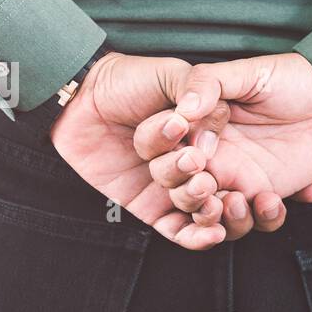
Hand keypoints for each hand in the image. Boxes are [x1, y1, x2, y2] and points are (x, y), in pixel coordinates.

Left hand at [51, 51, 240, 248]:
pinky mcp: (149, 210)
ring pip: (200, 209)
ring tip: (198, 184)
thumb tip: (209, 121)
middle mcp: (190, 164)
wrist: (81, 100)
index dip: (223, 154)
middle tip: (193, 162)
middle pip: (214, 185)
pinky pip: (179, 232)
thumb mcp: (169, 74)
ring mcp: (170, 188)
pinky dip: (198, 237)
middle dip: (206, 180)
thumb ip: (199, 86)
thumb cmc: (127, 81)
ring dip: (205, 205)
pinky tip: (212, 232)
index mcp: (201, 136)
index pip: (229, 155)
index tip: (202, 145)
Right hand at [143, 52, 311, 209]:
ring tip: (244, 200)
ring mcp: (242, 179)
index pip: (167, 156)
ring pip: (219, 217)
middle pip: (184, 194)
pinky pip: (259, 221)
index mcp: (198, 130)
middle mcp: (214, 159)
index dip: (170, 166)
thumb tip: (183, 110)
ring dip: (228, 219)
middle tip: (212, 188)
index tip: (192, 161)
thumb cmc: (291, 77)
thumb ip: (208, 82)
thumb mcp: (246, 72)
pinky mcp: (271, 193)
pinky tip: (275, 201)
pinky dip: (265, 219)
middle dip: (192, 199)